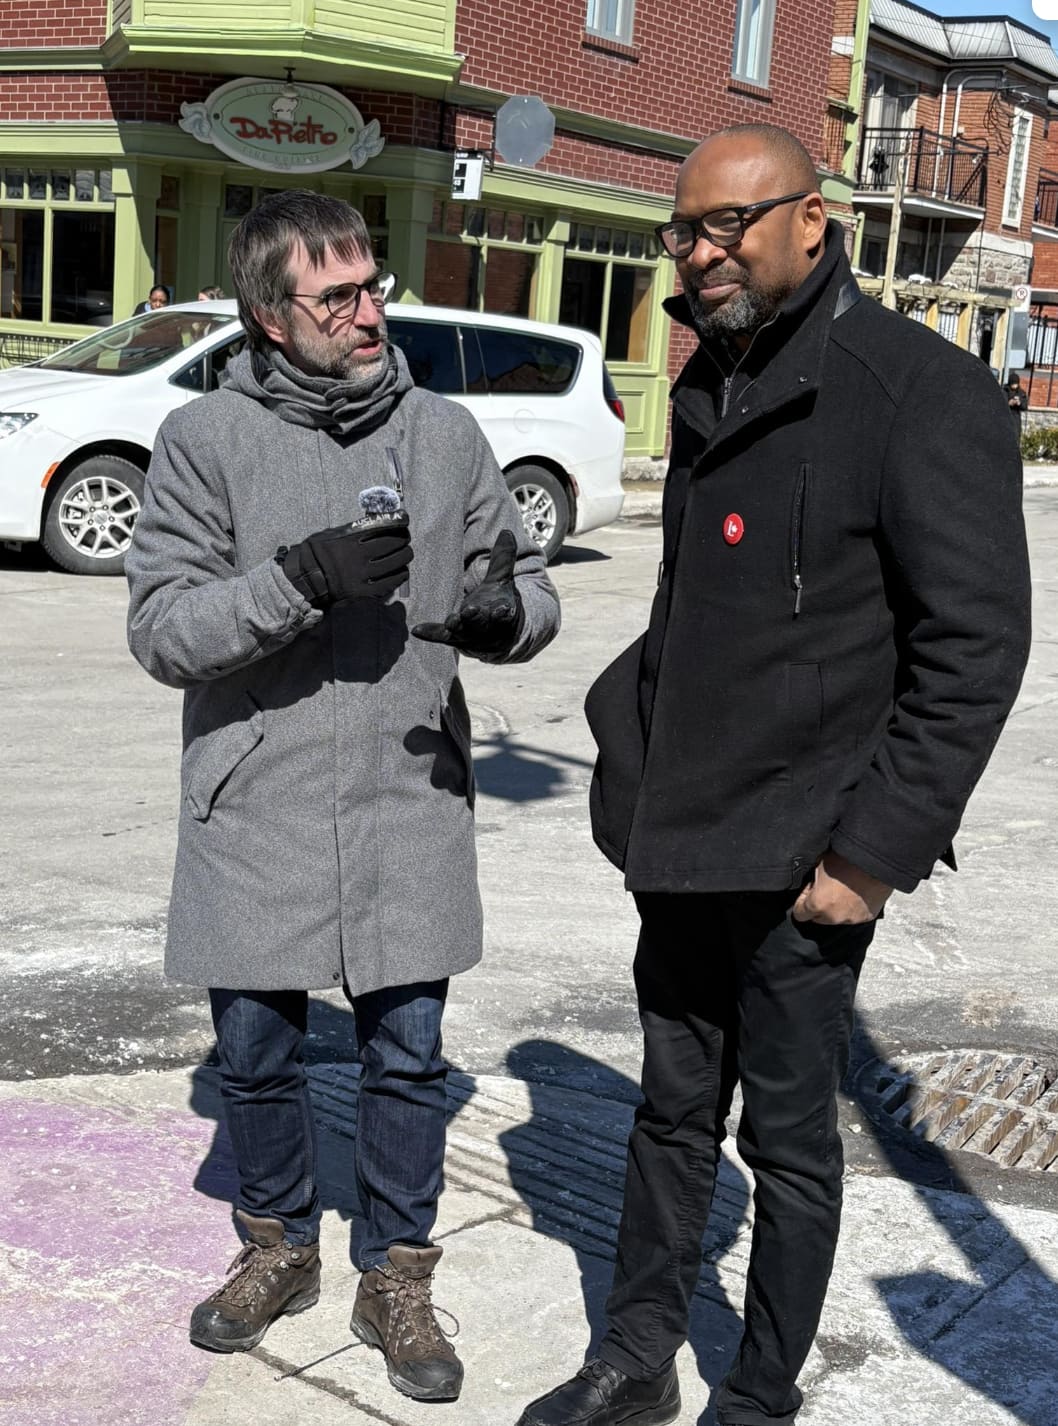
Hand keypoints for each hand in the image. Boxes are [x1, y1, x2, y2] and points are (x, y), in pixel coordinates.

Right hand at [281, 514, 411, 606]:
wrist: (305, 581)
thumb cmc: (317, 555)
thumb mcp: (331, 535)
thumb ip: (352, 530)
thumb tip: (376, 523)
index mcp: (349, 539)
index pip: (381, 526)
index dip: (398, 521)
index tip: (405, 519)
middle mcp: (357, 557)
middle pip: (392, 544)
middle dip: (403, 539)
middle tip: (405, 539)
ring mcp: (362, 576)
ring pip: (394, 564)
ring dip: (405, 557)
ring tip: (406, 553)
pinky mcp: (364, 593)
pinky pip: (389, 584)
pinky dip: (399, 576)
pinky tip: (403, 571)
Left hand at [412, 529, 523, 655]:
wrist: (496, 635)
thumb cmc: (496, 603)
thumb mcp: (501, 581)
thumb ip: (503, 558)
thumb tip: (506, 531)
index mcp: (499, 612)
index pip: (503, 613)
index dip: (502, 611)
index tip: (502, 609)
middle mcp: (485, 626)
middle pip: (480, 623)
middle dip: (475, 618)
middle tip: (469, 611)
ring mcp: (469, 635)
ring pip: (462, 632)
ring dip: (456, 627)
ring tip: (450, 622)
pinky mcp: (453, 638)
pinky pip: (441, 636)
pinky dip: (430, 634)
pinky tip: (417, 630)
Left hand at [792, 850, 892, 924]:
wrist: (875, 859)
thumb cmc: (846, 858)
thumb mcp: (818, 865)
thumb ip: (810, 881)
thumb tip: (809, 887)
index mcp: (817, 904)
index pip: (799, 913)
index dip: (802, 900)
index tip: (809, 891)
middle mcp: (833, 917)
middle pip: (818, 918)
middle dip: (819, 905)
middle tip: (827, 888)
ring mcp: (851, 919)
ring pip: (836, 918)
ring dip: (836, 908)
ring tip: (844, 889)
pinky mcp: (867, 917)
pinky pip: (854, 915)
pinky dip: (853, 907)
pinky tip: (857, 892)